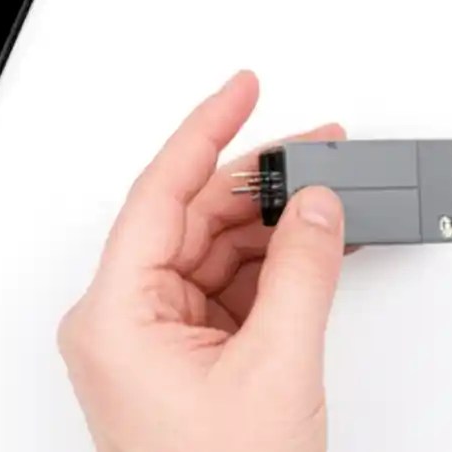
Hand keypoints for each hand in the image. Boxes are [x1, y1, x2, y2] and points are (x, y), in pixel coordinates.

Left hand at [58, 72, 347, 451]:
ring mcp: (163, 337)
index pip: (162, 193)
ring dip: (278, 222)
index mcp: (117, 314)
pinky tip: (321, 241)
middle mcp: (130, 318)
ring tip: (334, 196)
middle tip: (319, 146)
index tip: (244, 86)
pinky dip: (282, 263)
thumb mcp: (277, 365)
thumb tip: (319, 204)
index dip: (206, 130)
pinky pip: (239, 284)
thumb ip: (303, 270)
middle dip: (261, 179)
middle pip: (197, 215)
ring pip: (222, 248)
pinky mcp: (196, 354)